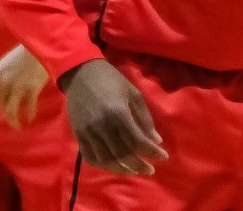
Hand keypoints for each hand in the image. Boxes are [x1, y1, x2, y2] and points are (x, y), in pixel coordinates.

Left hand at [0, 44, 49, 127]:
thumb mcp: (0, 67)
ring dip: (14, 122)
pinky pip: (29, 107)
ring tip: (17, 127)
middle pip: (0, 106)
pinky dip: (29, 115)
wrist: (37, 47)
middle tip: (9, 123)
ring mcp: (18, 87)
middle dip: (4, 117)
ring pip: (11, 111)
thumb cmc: (18, 56)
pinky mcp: (32, 89)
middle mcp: (4, 83)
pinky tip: (30, 118)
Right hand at [62, 59, 166, 174]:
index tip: (164, 157)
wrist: (80, 72)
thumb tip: (156, 140)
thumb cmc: (111, 80)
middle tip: (150, 170)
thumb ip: (145, 118)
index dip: (153, 153)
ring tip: (133, 170)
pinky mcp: (78, 133)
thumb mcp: (133, 93)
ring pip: (107, 160)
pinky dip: (103, 165)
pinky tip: (114, 165)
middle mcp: (102, 125)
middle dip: (140, 165)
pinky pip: (90, 156)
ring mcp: (88, 131)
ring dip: (123, 169)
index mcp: (118, 113)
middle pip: (123, 154)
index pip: (138, 141)